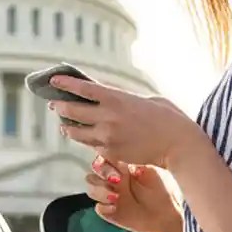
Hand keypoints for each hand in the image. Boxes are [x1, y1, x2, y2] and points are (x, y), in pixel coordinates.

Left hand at [49, 76, 204, 168]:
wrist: (177, 143)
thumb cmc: (167, 117)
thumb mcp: (144, 99)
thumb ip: (124, 99)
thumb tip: (110, 99)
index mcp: (116, 98)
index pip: (82, 88)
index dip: (65, 83)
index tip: (54, 80)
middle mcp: (108, 116)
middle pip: (72, 110)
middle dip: (60, 107)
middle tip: (55, 104)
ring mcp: (107, 136)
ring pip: (76, 132)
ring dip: (69, 127)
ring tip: (65, 125)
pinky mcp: (111, 152)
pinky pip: (91, 145)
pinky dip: (87, 140)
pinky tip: (86, 137)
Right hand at [86, 155, 181, 231]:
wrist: (169, 216)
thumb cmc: (165, 191)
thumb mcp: (155, 172)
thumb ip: (138, 163)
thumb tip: (123, 161)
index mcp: (123, 167)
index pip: (104, 158)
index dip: (105, 161)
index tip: (117, 167)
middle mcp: (114, 181)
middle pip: (93, 173)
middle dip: (102, 175)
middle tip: (117, 181)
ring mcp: (111, 197)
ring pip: (92, 189)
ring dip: (100, 191)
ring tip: (116, 197)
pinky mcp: (111, 212)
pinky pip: (99, 208)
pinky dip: (103, 207)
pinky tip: (115, 207)